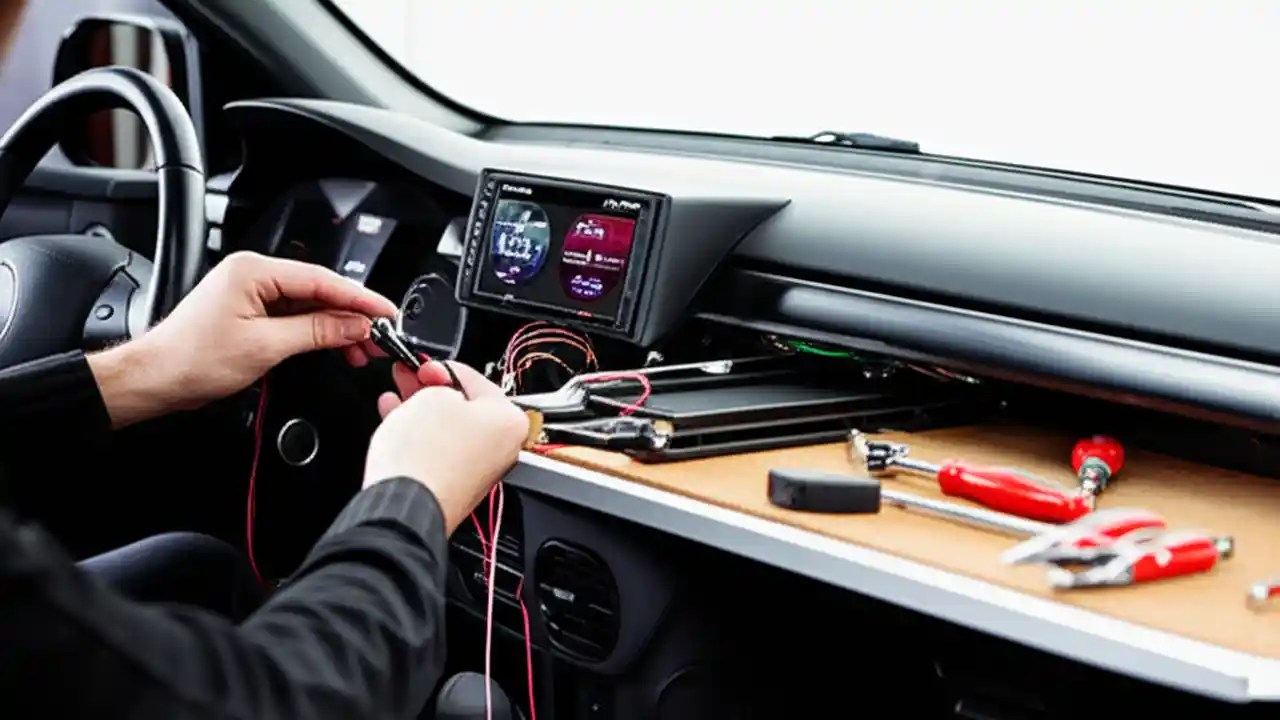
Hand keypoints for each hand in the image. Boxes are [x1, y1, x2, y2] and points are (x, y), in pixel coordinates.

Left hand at [89, 251, 397, 426]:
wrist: (155, 379)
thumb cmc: (192, 359)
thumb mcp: (265, 347)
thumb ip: (317, 332)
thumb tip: (355, 325)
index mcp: (254, 271)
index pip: (322, 280)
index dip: (360, 299)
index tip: (387, 313)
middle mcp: (253, 275)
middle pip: (319, 291)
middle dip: (353, 315)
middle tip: (382, 336)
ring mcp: (252, 294)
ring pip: (310, 306)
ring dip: (338, 327)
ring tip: (363, 349)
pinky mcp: (251, 313)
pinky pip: (295, 317)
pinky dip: (318, 333)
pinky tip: (336, 347)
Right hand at [364, 361, 529, 532]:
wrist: (406, 503)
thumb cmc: (426, 454)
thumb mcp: (434, 395)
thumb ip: (441, 385)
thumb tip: (438, 392)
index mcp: (509, 421)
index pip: (477, 380)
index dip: (444, 367)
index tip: (425, 364)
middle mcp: (500, 448)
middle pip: (463, 406)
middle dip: (430, 388)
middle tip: (410, 375)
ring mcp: (476, 470)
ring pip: (446, 428)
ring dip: (419, 408)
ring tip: (396, 394)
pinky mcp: (452, 485)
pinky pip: (436, 450)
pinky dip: (416, 433)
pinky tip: (394, 418)